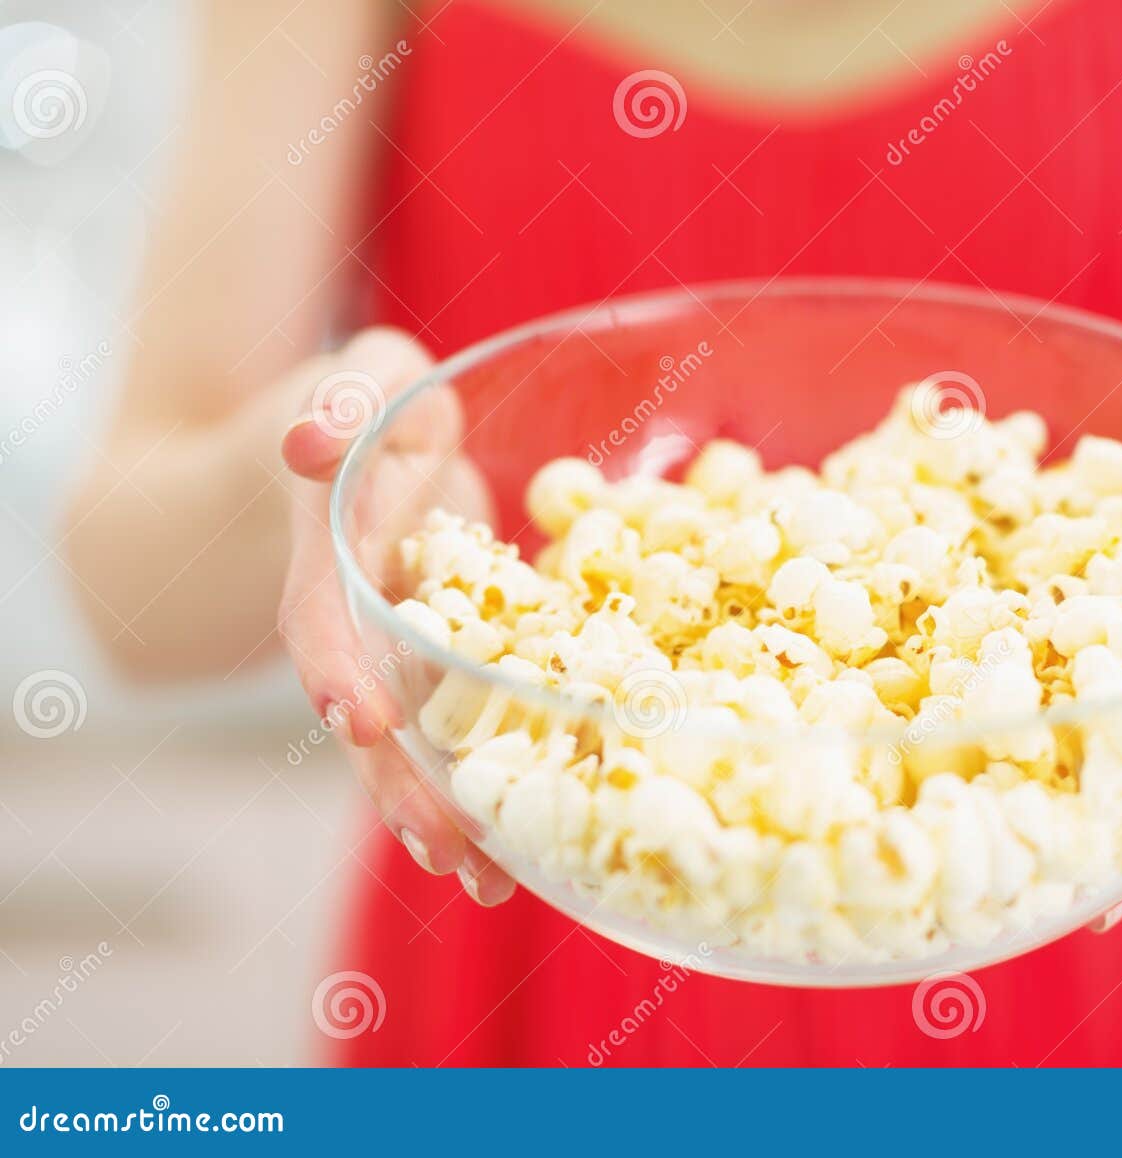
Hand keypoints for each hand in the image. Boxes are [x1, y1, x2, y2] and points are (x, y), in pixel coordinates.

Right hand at [277, 327, 516, 906]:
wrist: (370, 443)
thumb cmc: (372, 399)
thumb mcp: (360, 378)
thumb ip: (336, 402)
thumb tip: (308, 442)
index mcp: (331, 549)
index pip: (319, 615)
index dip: (335, 668)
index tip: (355, 724)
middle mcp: (360, 617)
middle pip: (368, 713)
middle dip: (399, 783)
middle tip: (448, 852)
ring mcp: (400, 650)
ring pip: (415, 744)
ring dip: (447, 810)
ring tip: (494, 881)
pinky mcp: (446, 661)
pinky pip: (465, 728)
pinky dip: (493, 777)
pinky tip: (531, 842)